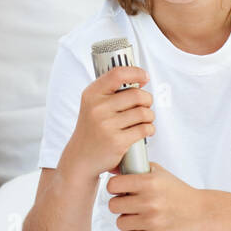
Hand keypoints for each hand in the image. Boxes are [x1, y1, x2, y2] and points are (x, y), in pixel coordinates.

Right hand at [60, 65, 153, 179]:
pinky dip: (149, 129)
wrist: (80, 158)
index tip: (144, 77)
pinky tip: (145, 130)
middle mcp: (98, 108)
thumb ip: (110, 92)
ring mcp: (107, 125)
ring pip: (144, 112)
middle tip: (145, 104)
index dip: (136, 73)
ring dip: (150, 116)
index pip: (118, 74)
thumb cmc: (91, 130)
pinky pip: (144, 129)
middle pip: (137, 94)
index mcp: (92, 95)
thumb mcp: (92, 105)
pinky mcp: (117, 142)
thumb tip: (138, 79)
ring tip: (144, 120)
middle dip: (147, 99)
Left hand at [106, 162, 203, 230]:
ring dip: (127, 220)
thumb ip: (138, 168)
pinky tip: (142, 227)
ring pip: (120, 222)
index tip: (118, 190)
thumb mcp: (160, 173)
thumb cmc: (179, 193)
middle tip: (130, 205)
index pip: (113, 185)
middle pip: (113, 205)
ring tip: (138, 216)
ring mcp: (151, 221)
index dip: (114, 188)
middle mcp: (149, 201)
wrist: (200, 213)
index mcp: (149, 183)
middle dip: (120, 205)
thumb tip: (114, 170)